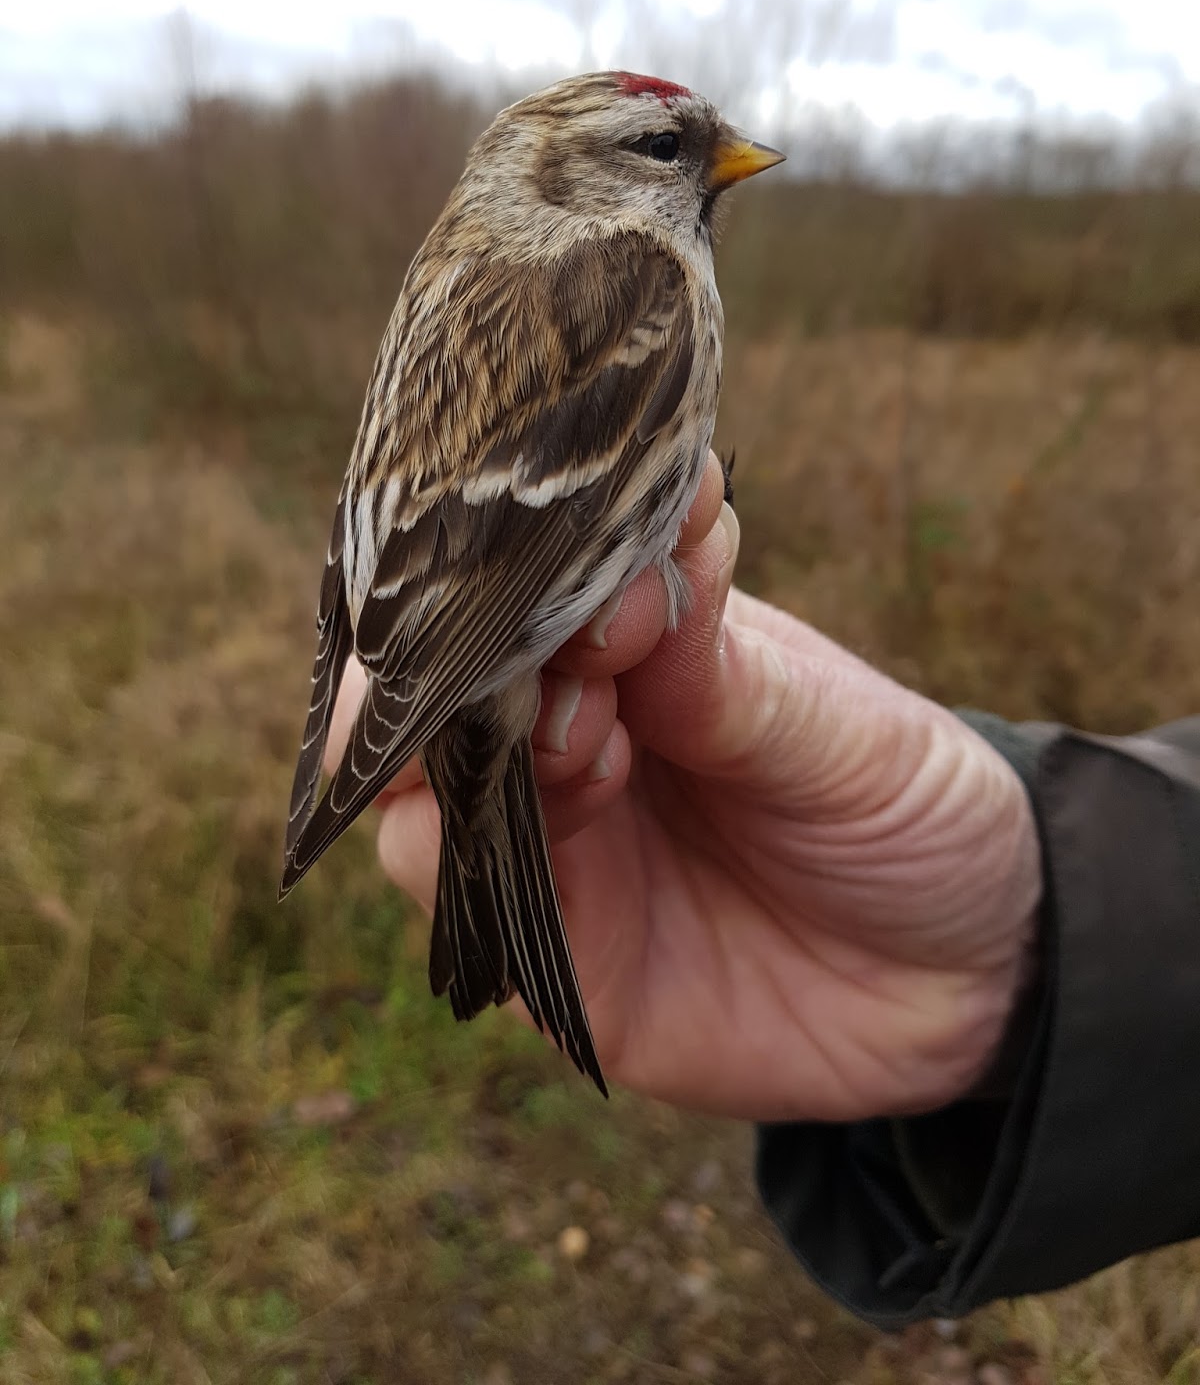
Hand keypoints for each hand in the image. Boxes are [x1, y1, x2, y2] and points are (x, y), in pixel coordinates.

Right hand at [329, 454, 1041, 1120]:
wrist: (977, 974)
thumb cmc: (910, 808)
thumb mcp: (837, 724)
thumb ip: (721, 668)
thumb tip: (640, 560)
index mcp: (629, 656)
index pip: (517, 592)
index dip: (525, 566)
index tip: (592, 560)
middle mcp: (570, 743)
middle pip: (435, 690)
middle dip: (468, 657)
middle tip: (558, 654)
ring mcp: (556, 853)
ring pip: (426, 797)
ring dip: (477, 754)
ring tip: (592, 739)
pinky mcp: (560, 962)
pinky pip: (476, 915)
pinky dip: (490, 865)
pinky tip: (583, 815)